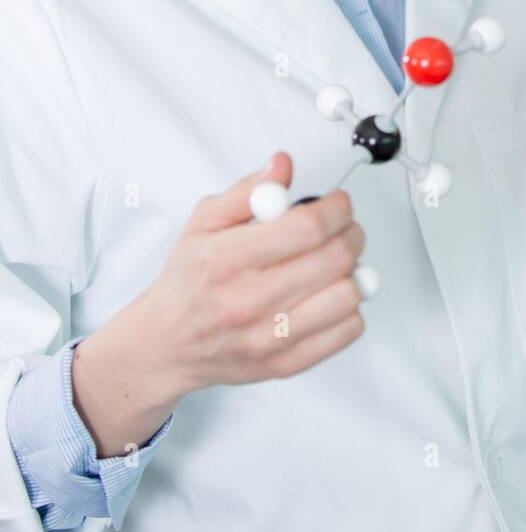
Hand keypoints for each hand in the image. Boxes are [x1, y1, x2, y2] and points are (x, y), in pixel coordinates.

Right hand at [73, 153, 367, 455]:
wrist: (167, 344)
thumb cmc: (187, 282)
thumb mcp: (203, 222)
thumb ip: (247, 190)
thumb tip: (282, 166)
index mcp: (225, 259)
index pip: (305, 227)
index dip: (335, 208)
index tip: (337, 203)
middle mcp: (247, 301)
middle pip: (334, 258)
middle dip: (350, 232)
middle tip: (342, 227)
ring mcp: (268, 338)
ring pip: (347, 296)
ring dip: (352, 271)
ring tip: (334, 262)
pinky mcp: (285, 364)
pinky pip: (346, 331)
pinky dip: (349, 307)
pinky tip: (329, 294)